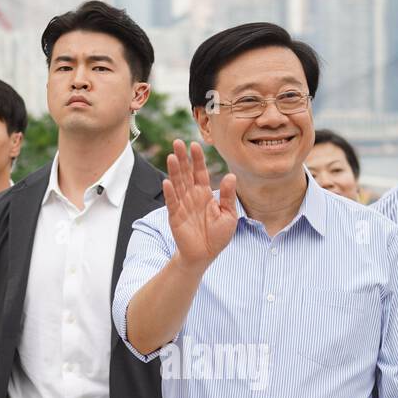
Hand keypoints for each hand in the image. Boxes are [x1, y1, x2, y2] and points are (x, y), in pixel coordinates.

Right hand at [162, 140, 237, 268]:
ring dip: (174, 171)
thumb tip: (231, 176)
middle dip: (182, 158)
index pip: (200, 172)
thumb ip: (228, 196)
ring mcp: (183, 205)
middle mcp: (192, 196)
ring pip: (177, 184)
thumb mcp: (229, 215)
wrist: (205, 255)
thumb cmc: (218, 235)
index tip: (195, 144)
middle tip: (177, 142)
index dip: (197, 159)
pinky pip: (172, 203)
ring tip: (172, 156)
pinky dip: (170, 193)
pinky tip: (167, 182)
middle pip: (186, 173)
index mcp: (205, 193)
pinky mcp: (175, 216)